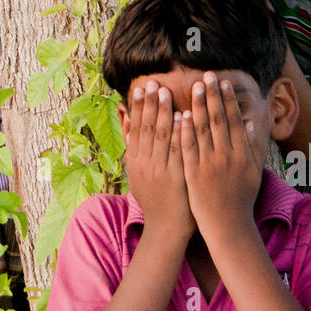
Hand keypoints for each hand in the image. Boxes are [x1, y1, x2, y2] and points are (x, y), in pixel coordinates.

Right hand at [124, 80, 194, 240]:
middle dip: (150, 104)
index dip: (138, 107)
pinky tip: (183, 117)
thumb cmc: (155, 199)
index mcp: (135, 161)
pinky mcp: (176, 176)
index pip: (136, 129)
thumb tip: (126, 121)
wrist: (166, 228)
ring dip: (163, 112)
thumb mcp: (137, 173)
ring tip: (167, 92)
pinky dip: (179, 132)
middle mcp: (145, 163)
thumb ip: (133, 147)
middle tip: (154, 82)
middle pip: (147, 128)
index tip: (141, 88)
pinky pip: (178, 150)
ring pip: (161, 136)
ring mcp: (160, 170)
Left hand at [179, 72, 264, 237]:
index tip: (223, 82)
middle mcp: (227, 156)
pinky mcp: (193, 173)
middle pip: (219, 120)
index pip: (235, 121)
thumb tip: (253, 123)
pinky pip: (188, 148)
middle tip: (207, 75)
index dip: (228, 100)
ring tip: (195, 87)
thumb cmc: (241, 198)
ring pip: (202, 130)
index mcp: (242, 154)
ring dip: (198, 106)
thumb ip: (254, 147)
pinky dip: (185, 131)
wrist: (228, 225)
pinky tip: (181, 115)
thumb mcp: (254, 172)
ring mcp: (209, 165)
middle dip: (212, 96)